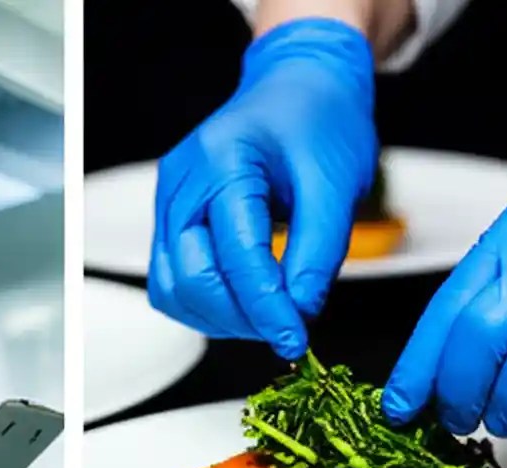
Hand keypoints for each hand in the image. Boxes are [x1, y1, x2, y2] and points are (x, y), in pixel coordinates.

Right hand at [147, 17, 377, 358]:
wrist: (298, 88)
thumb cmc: (320, 123)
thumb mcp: (338, 183)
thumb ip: (318, 252)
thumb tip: (299, 314)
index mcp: (223, 159)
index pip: (236, 254)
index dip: (267, 307)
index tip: (296, 340)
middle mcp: (182, 182)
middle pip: (190, 277)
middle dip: (239, 317)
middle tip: (286, 329)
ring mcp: (168, 201)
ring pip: (171, 288)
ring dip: (218, 317)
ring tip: (267, 316)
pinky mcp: (170, 219)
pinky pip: (171, 280)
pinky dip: (204, 304)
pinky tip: (244, 304)